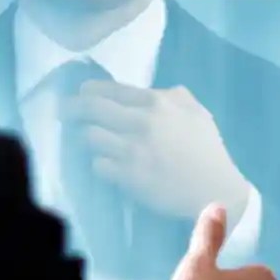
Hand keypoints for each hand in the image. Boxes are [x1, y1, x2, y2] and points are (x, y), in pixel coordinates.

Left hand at [62, 82, 250, 220]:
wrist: (215, 190)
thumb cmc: (208, 151)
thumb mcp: (199, 113)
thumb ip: (177, 96)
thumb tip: (156, 91)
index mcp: (157, 103)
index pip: (109, 89)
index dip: (88, 91)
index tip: (80, 95)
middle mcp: (141, 122)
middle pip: (90, 108)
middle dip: (72, 109)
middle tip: (65, 114)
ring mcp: (132, 150)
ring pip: (89, 136)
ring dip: (86, 139)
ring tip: (89, 142)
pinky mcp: (128, 176)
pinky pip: (97, 165)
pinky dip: (99, 164)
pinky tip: (106, 165)